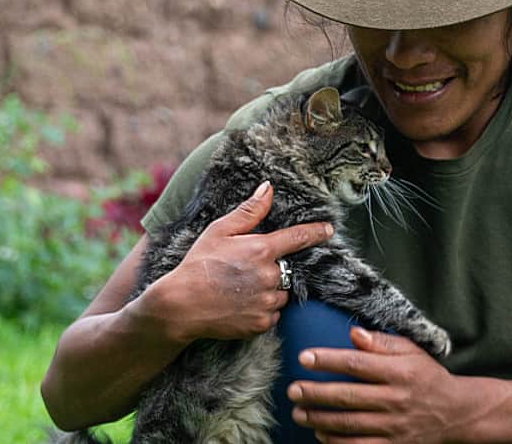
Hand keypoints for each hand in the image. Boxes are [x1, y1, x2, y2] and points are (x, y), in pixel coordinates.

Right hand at [141, 180, 333, 342]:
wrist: (182, 304)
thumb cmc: (198, 263)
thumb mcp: (220, 230)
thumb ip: (249, 211)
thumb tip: (268, 188)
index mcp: (262, 249)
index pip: (298, 238)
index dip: (316, 232)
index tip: (329, 230)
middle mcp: (270, 276)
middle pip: (286, 270)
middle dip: (272, 269)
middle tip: (245, 271)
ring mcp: (267, 302)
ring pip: (281, 294)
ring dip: (269, 291)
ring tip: (241, 289)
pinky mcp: (262, 324)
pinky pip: (273, 314)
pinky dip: (262, 310)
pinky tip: (240, 305)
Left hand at [289, 328, 492, 443]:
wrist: (457, 413)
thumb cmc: (428, 377)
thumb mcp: (412, 351)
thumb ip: (382, 342)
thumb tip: (353, 333)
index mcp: (400, 372)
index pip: (357, 365)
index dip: (328, 360)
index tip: (304, 357)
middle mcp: (396, 400)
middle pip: (348, 397)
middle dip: (316, 393)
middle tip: (292, 389)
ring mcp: (395, 427)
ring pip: (350, 424)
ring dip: (320, 419)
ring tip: (298, 412)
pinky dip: (337, 443)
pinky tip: (321, 433)